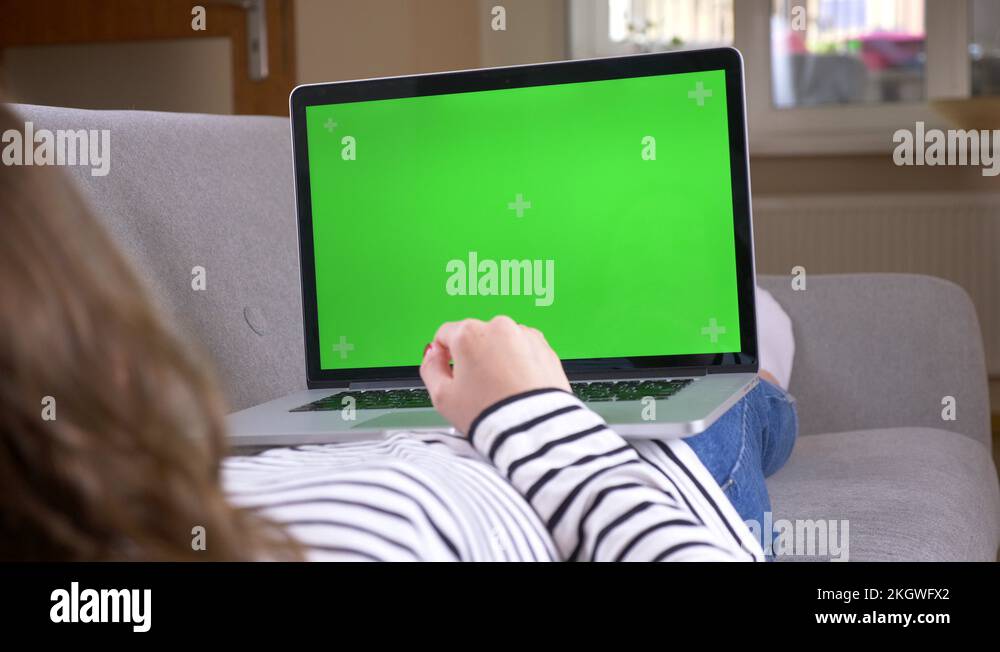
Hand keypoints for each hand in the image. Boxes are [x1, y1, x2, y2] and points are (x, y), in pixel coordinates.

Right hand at [419, 316, 571, 435]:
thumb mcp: (442, 397)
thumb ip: (429, 368)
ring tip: (500, 390)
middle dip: (473, 357)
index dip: (442, 354)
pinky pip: (524, 350)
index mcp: (469, 333)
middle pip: (475, 337)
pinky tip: (517, 387)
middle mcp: (498, 327)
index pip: (445, 333)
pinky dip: (519, 363)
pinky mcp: (545, 348)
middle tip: (476, 387)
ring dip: (497, 358)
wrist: (534, 430)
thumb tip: (432, 356)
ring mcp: (525, 336)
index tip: (449, 370)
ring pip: (501, 343)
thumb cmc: (492, 415)